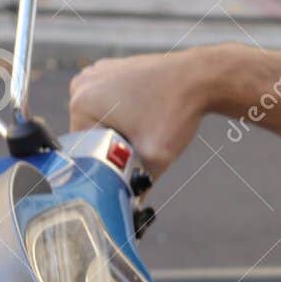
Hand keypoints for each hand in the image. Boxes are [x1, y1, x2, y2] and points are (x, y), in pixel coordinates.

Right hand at [68, 50, 208, 179]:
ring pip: (98, 122)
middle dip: (112, 148)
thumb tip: (127, 211)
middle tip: (140, 147)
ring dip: (116, 133)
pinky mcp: (110, 70)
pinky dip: (122, 115)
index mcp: (82, 102)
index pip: (82, 151)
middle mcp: (82, 85)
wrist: (199, 77)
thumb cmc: (176, 110)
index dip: (105, 165)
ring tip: (144, 129)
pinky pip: (108, 105)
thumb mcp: (155, 158)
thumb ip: (136, 188)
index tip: (129, 166)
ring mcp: (95, 73)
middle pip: (89, 136)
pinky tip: (144, 116)